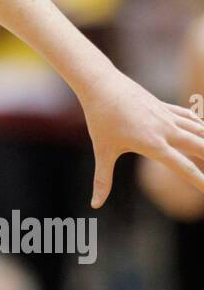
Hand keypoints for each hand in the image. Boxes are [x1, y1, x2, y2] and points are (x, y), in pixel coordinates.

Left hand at [80, 70, 203, 208]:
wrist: (101, 84)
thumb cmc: (100, 118)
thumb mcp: (102, 151)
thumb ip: (102, 180)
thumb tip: (95, 205)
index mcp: (153, 144)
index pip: (183, 167)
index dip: (199, 180)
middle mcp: (165, 130)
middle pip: (199, 146)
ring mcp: (166, 116)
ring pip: (197, 129)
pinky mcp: (162, 105)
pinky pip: (187, 116)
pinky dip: (198, 123)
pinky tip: (202, 128)